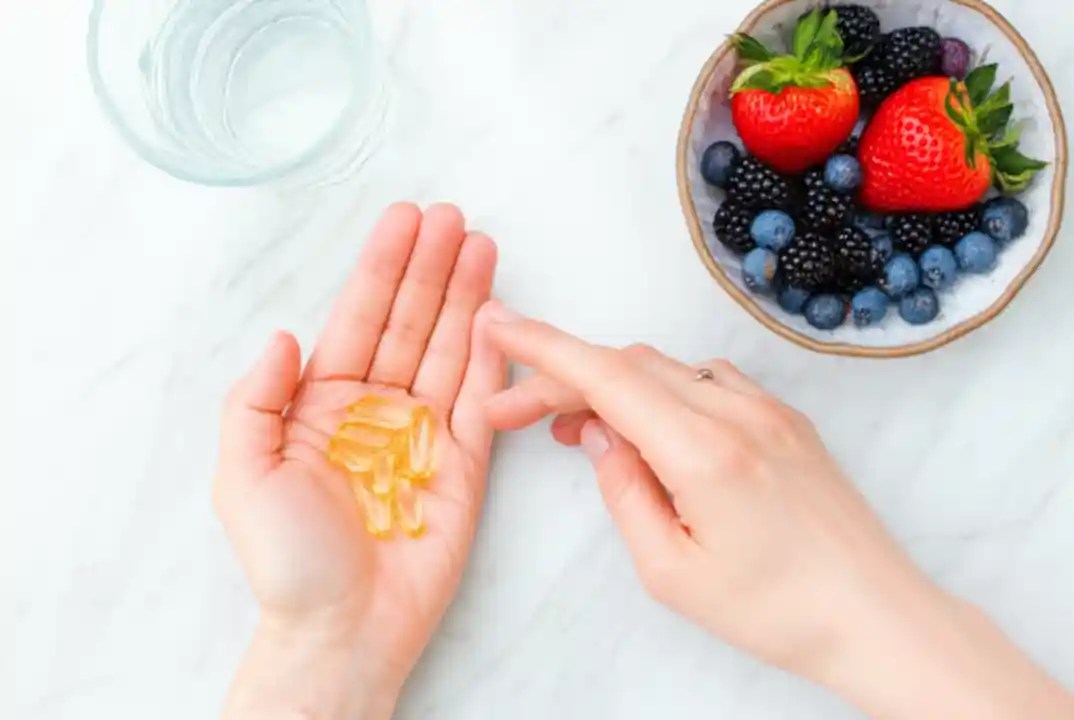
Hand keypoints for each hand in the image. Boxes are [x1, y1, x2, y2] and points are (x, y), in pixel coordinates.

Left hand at [215, 204, 503, 718]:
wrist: (343, 628)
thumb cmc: (288, 561)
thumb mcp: (243, 475)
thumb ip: (256, 400)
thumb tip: (284, 336)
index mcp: (323, 404)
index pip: (359, 319)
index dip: (382, 268)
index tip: (403, 221)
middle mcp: (377, 408)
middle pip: (410, 321)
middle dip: (431, 268)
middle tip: (452, 216)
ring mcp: (425, 432)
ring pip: (450, 348)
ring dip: (467, 297)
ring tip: (481, 244)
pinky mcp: (467, 464)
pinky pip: (482, 398)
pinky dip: (492, 355)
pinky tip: (498, 313)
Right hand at [482, 306, 1073, 719]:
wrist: (876, 615)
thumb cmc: (778, 610)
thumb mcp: (673, 572)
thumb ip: (624, 494)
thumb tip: (599, 438)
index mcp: (705, 451)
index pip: (606, 376)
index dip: (543, 348)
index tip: (496, 326)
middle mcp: (738, 413)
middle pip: (630, 366)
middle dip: (564, 380)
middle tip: (514, 415)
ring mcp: (769, 410)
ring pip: (669, 368)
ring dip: (615, 387)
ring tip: (578, 434)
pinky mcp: (787, 420)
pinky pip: (709, 382)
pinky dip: (664, 392)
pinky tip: (650, 432)